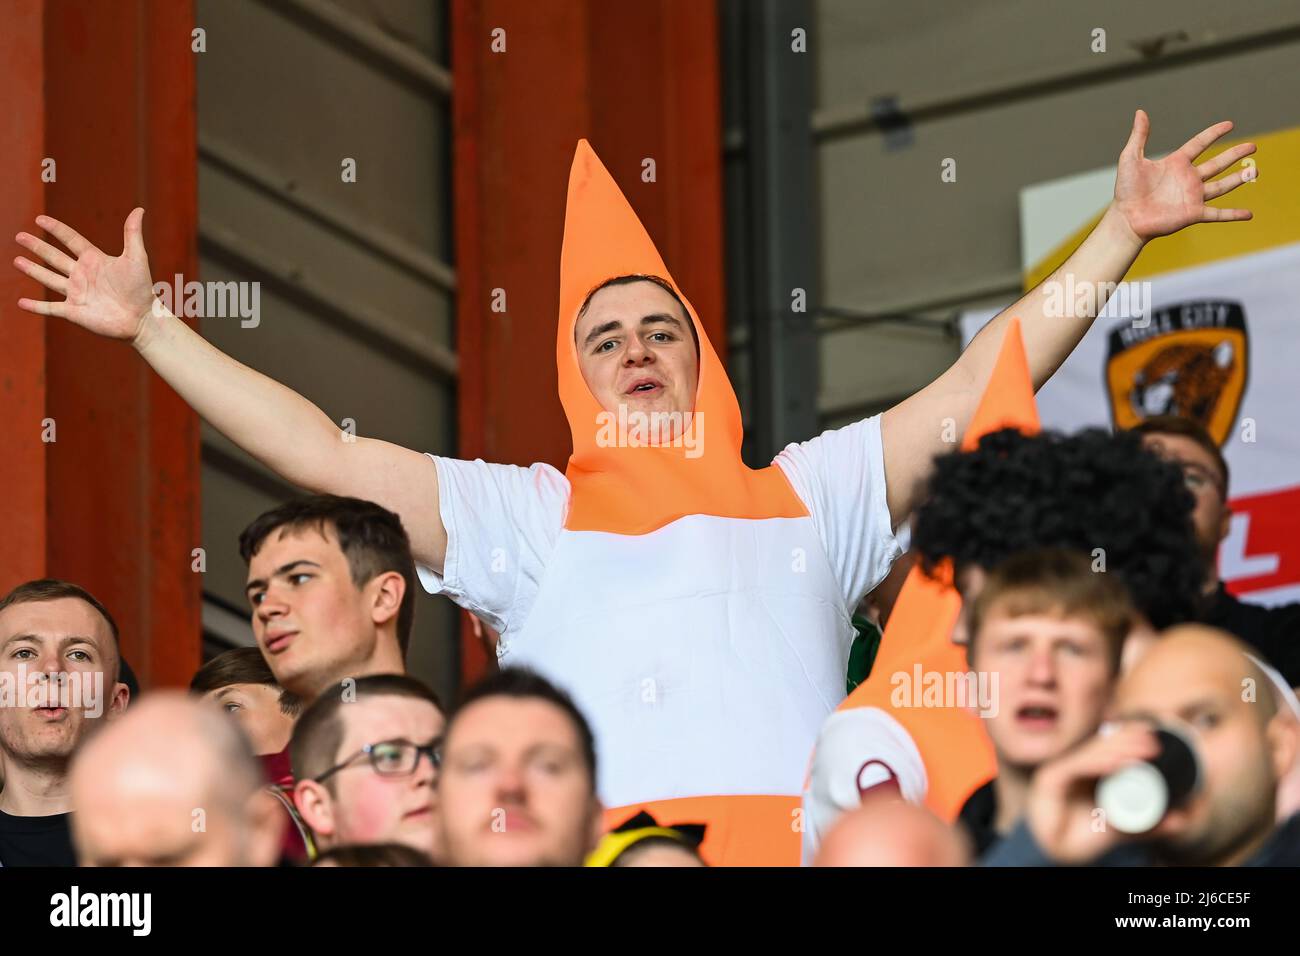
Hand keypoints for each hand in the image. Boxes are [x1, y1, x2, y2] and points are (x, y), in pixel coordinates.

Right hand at [13, 208, 156, 343]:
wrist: (142, 319)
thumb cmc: (141, 289)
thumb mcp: (136, 258)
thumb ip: (133, 234)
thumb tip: (139, 209)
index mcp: (94, 260)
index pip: (71, 240)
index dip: (56, 229)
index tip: (40, 219)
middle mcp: (82, 275)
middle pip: (54, 257)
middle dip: (37, 247)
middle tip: (19, 236)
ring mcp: (76, 293)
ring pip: (49, 279)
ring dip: (32, 270)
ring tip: (16, 261)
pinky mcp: (73, 312)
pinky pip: (50, 308)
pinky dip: (35, 306)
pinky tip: (21, 302)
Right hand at [1024, 722, 1159, 864]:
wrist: (1056, 854)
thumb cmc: (1083, 839)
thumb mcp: (1122, 829)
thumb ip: (1148, 825)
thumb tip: (1181, 819)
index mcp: (1087, 772)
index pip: (1107, 748)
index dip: (1128, 739)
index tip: (1153, 740)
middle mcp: (1073, 767)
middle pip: (1101, 747)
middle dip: (1128, 741)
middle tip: (1154, 744)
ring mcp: (1060, 771)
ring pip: (1091, 754)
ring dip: (1119, 749)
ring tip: (1144, 750)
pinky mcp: (1049, 779)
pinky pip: (1075, 767)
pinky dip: (1097, 763)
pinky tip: (1117, 762)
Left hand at [1112, 110, 1255, 243]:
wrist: (1125, 218)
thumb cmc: (1126, 190)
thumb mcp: (1131, 158)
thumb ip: (1139, 136)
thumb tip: (1140, 112)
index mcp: (1176, 163)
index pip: (1200, 144)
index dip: (1214, 133)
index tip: (1230, 124)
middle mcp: (1188, 179)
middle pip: (1217, 164)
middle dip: (1235, 155)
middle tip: (1253, 146)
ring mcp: (1192, 196)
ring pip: (1222, 186)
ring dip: (1239, 179)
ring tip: (1255, 171)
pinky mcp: (1193, 213)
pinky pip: (1218, 214)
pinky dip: (1233, 215)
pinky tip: (1249, 214)